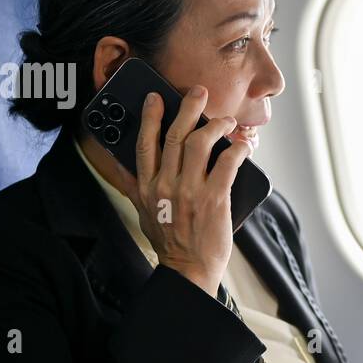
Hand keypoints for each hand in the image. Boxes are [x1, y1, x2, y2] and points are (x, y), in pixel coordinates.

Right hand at [124, 85, 251, 297]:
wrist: (188, 270)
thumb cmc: (169, 241)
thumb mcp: (141, 211)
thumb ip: (132, 185)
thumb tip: (119, 162)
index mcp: (146, 187)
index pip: (144, 144)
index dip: (150, 117)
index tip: (155, 97)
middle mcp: (165, 185)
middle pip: (175, 136)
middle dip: (188, 109)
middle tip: (199, 92)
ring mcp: (189, 192)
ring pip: (200, 143)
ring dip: (216, 125)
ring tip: (226, 120)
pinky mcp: (213, 200)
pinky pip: (226, 164)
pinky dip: (237, 149)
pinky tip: (243, 145)